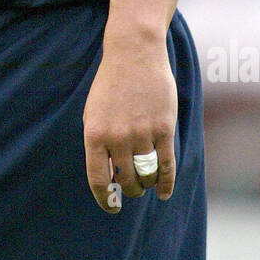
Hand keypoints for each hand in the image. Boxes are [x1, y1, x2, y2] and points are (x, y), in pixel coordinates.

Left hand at [82, 27, 176, 214]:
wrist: (134, 53)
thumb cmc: (111, 85)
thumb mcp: (93, 113)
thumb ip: (98, 144)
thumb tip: (107, 177)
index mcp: (94, 134)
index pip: (98, 180)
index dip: (105, 199)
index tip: (112, 207)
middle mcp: (117, 137)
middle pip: (126, 180)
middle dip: (130, 190)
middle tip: (132, 190)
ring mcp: (142, 133)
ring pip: (146, 175)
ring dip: (147, 185)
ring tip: (147, 185)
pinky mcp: (164, 128)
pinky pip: (167, 165)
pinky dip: (166, 183)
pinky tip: (164, 192)